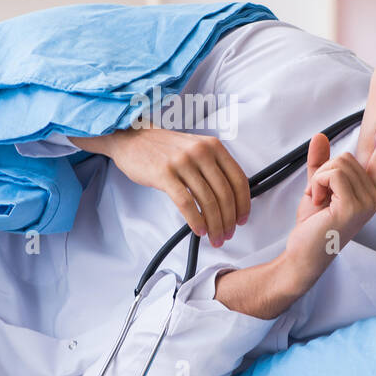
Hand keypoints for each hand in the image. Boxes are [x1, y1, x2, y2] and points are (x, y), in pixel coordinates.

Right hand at [79, 126, 250, 247]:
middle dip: (229, 220)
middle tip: (227, 234)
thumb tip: (231, 199)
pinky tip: (199, 230)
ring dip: (214, 225)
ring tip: (214, 237)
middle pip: (224, 194)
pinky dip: (196, 220)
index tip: (242, 219)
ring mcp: (182, 162)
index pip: (238, 179)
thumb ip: (213, 166)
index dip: (243, 204)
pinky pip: (186, 203)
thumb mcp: (195, 148)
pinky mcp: (164, 174)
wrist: (131, 138)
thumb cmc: (164, 149)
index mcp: (213, 146)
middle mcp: (201, 152)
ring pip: (207, 201)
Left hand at [281, 112, 375, 282]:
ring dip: (319, 180)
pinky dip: (318, 184)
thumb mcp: (317, 187)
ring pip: (338, 165)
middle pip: (347, 157)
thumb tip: (320, 136)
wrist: (304, 252)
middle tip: (320, 196)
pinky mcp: (354, 207)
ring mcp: (368, 202)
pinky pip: (332, 175)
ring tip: (320, 201)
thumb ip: (321, 163)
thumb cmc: (313, 225)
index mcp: (372, 191)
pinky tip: (319, 202)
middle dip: (324, 172)